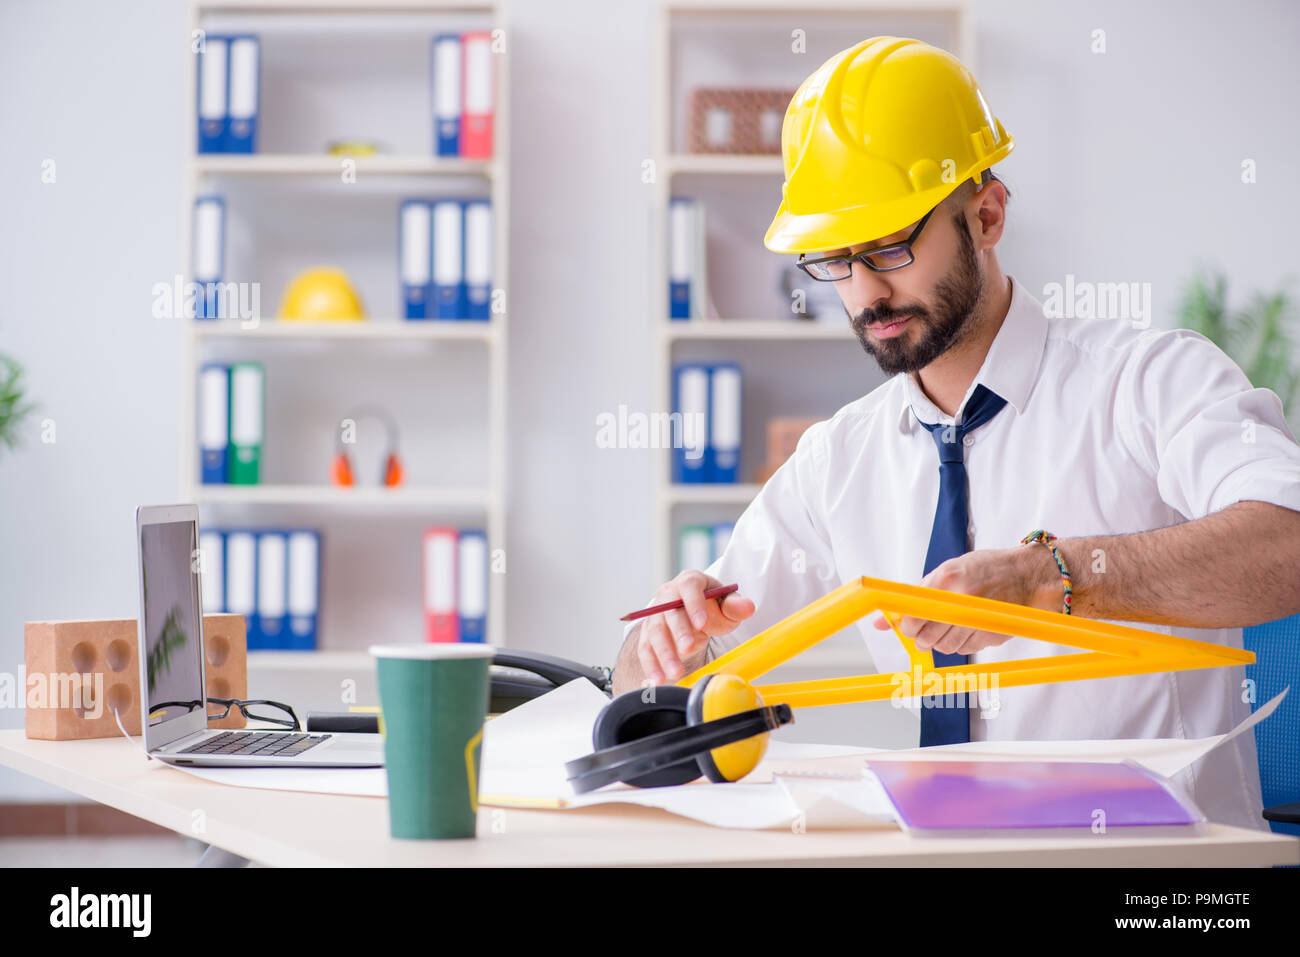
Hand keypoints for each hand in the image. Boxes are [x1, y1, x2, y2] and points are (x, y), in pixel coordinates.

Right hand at [632, 570, 754, 684]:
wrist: (693, 616)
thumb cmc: (712, 608)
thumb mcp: (726, 605)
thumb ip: (735, 606)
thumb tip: (747, 607)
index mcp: (689, 582)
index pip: (689, 588)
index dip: (694, 605)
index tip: (702, 624)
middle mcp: (668, 596)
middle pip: (669, 613)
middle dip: (678, 632)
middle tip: (688, 649)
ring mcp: (655, 615)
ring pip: (655, 633)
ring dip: (664, 654)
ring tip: (676, 672)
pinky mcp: (648, 634)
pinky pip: (646, 649)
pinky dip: (651, 665)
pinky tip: (658, 679)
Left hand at [871, 546, 1059, 654]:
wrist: (1028, 575)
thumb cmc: (986, 569)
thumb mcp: (948, 571)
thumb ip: (916, 594)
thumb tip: (883, 620)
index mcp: (947, 579)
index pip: (913, 615)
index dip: (906, 626)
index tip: (906, 627)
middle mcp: (963, 600)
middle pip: (927, 637)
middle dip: (921, 638)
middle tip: (924, 630)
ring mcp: (978, 620)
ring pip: (944, 648)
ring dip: (939, 642)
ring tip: (948, 626)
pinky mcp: (991, 635)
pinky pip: (964, 650)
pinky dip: (960, 644)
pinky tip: (966, 628)